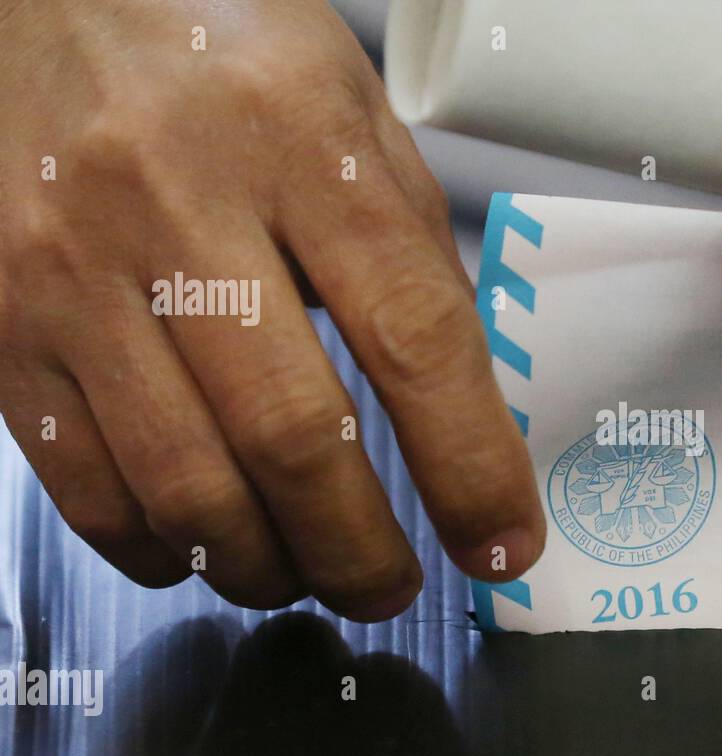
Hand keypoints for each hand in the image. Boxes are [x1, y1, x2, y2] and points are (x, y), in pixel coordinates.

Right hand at [0, 0, 544, 619]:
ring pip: (185, 487)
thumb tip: (462, 411)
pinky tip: (205, 543)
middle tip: (395, 588)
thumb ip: (405, 249)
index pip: (414, 338)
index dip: (471, 467)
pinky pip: (84, 486)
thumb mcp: (345, 110)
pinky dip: (161, 549)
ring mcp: (68, 270)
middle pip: (292, 439)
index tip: (504, 545)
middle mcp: (173, 201)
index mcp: (298, 138)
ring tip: (305, 572)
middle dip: (361, 552)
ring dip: (265, 568)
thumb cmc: (216, 51)